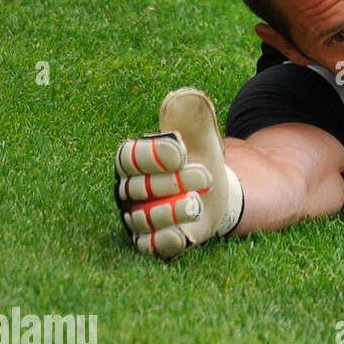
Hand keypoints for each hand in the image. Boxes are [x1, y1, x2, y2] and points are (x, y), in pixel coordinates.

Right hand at [115, 88, 243, 259]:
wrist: (215, 191)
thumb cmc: (198, 159)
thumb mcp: (201, 137)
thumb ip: (193, 117)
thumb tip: (184, 97)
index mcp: (135, 161)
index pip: (128, 157)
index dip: (152, 155)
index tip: (180, 151)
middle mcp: (129, 190)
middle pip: (138, 188)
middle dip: (174, 181)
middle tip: (206, 176)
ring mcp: (139, 217)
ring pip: (143, 218)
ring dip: (172, 211)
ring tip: (198, 203)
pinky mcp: (154, 240)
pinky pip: (150, 246)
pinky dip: (164, 241)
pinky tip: (182, 234)